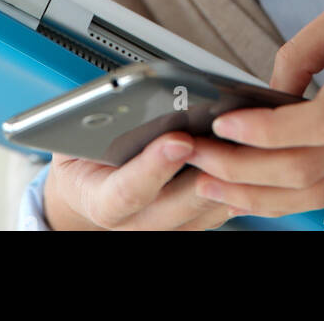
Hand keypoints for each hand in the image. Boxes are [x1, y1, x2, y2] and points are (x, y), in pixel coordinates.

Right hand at [42, 134, 243, 230]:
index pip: (128, 192)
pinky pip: (223, 208)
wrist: (86, 192)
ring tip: (247, 134)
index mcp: (101, 202)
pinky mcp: (192, 224)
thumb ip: (95, 122)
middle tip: (226, 133)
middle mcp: (137, 224)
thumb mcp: (72, 137)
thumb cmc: (82, 159)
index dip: (154, 166)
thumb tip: (127, 93)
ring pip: (209, 208)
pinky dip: (239, 181)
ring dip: (229, 173)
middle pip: (179, 205)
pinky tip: (251, 151)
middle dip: (205, 167)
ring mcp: (168, 229)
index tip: (179, 139)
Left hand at [185, 0, 323, 218]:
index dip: (264, 132)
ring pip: (318, 194)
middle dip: (243, 174)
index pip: (314, 126)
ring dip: (259, 197)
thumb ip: (306, 46)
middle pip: (307, 174)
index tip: (224, 122)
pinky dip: (287, 195)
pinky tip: (255, 186)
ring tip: (211, 185)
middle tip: (196, 159)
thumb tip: (269, 84)